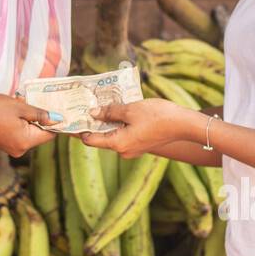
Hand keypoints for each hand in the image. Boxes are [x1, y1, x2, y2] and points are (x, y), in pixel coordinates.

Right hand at [0, 94, 59, 157]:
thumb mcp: (21, 107)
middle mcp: (20, 150)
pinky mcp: (5, 145)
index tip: (52, 108)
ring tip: (18, 106)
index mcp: (26, 141)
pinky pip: (19, 135)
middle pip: (39, 135)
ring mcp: (11, 149)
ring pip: (29, 134)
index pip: (50, 134)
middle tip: (31, 102)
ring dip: (28, 120)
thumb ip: (41, 114)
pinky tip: (10, 112)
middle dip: (38, 119)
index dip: (53, 121)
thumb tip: (58, 119)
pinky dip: (19, 124)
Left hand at [79, 99, 201, 158]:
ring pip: (112, 135)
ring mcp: (132, 149)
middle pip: (100, 137)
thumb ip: (110, 111)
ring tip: (99, 105)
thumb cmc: (158, 116)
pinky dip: (118, 124)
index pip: (90, 139)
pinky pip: (123, 135)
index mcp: (118, 143)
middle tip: (83, 107)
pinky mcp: (140, 145)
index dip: (79, 128)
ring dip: (106, 122)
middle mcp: (123, 151)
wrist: (184, 125)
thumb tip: (93, 112)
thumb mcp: (131, 109)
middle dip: (93, 122)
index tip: (71, 117)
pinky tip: (117, 110)